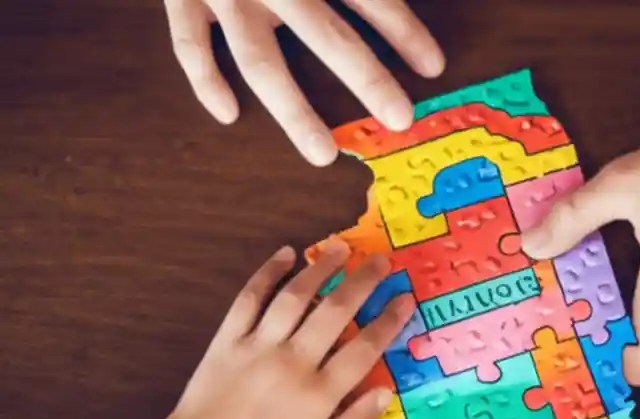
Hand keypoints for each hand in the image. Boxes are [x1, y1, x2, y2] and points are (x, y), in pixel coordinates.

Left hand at [148, 242, 412, 418]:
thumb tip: (385, 392)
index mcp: (318, 394)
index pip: (365, 348)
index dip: (389, 321)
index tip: (405, 299)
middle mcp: (292, 362)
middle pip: (335, 311)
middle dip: (363, 281)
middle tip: (380, 260)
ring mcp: (258, 347)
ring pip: (295, 297)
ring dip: (320, 268)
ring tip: (339, 248)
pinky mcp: (227, 340)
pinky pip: (249, 299)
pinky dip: (267, 273)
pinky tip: (285, 255)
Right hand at [163, 0, 444, 164]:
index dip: (404, 31)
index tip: (435, 67)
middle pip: (325, 34)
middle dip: (366, 78)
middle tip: (399, 118)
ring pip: (260, 62)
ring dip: (292, 110)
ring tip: (321, 152)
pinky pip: (188, 44)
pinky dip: (205, 80)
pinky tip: (229, 113)